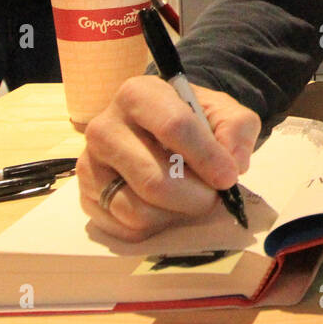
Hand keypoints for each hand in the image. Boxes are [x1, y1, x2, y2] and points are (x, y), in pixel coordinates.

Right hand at [78, 76, 261, 240]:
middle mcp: (104, 127)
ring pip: (138, 210)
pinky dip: (156, 227)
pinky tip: (166, 207)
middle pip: (154, 179)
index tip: (228, 178)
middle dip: (195, 197)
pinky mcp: (86, 196)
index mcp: (138, 94)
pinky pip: (125, 229)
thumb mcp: (224, 112)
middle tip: (213, 196)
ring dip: (176, 215)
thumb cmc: (193, 119)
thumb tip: (233, 164)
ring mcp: (90, 164)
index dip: (207, 157)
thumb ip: (236, 130)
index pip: (174, 127)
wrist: (161, 131)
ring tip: (189, 198)